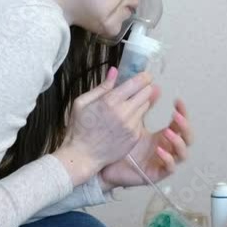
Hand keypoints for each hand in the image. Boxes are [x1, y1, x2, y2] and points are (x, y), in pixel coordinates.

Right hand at [53, 67, 156, 186]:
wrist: (83, 156)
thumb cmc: (79, 128)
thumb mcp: (82, 103)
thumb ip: (101, 87)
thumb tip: (114, 71)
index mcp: (110, 101)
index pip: (136, 83)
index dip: (144, 77)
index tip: (146, 75)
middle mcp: (124, 113)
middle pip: (147, 93)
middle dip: (145, 88)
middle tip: (140, 88)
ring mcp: (131, 126)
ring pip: (145, 106)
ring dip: (140, 102)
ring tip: (129, 105)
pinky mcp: (135, 137)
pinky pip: (141, 121)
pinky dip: (136, 117)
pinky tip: (124, 121)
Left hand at [99, 98, 193, 189]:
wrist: (105, 165)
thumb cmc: (120, 146)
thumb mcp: (133, 124)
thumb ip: (144, 108)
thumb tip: (154, 87)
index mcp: (163, 137)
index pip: (180, 124)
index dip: (183, 113)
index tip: (177, 101)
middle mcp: (167, 149)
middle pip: (188, 139)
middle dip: (186, 127)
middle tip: (177, 116)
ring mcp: (163, 162)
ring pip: (183, 154)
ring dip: (178, 142)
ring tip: (167, 132)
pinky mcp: (157, 174)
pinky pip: (170, 168)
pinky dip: (168, 159)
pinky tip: (159, 150)